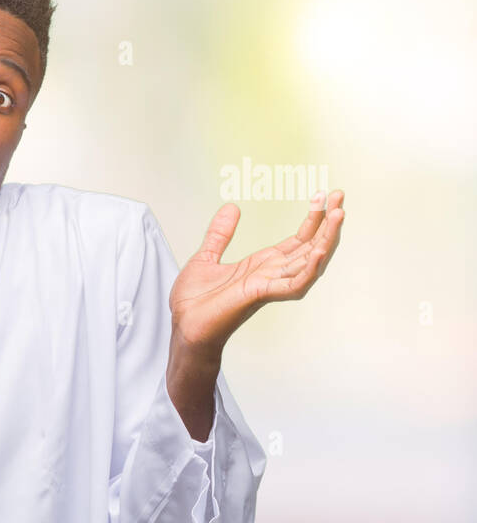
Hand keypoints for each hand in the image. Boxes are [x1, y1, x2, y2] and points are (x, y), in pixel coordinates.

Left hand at [169, 190, 345, 355]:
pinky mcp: (260, 296)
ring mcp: (269, 285)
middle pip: (310, 246)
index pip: (298, 239)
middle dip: (327, 222)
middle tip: (339, 196)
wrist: (183, 327)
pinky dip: (309, 269)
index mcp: (262, 265)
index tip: (324, 195)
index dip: (313, 218)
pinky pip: (294, 285)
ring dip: (326, 240)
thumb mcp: (206, 257)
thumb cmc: (194, 302)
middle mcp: (271, 274)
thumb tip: (231, 206)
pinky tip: (319, 251)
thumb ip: (220, 233)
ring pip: (309, 262)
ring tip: (338, 215)